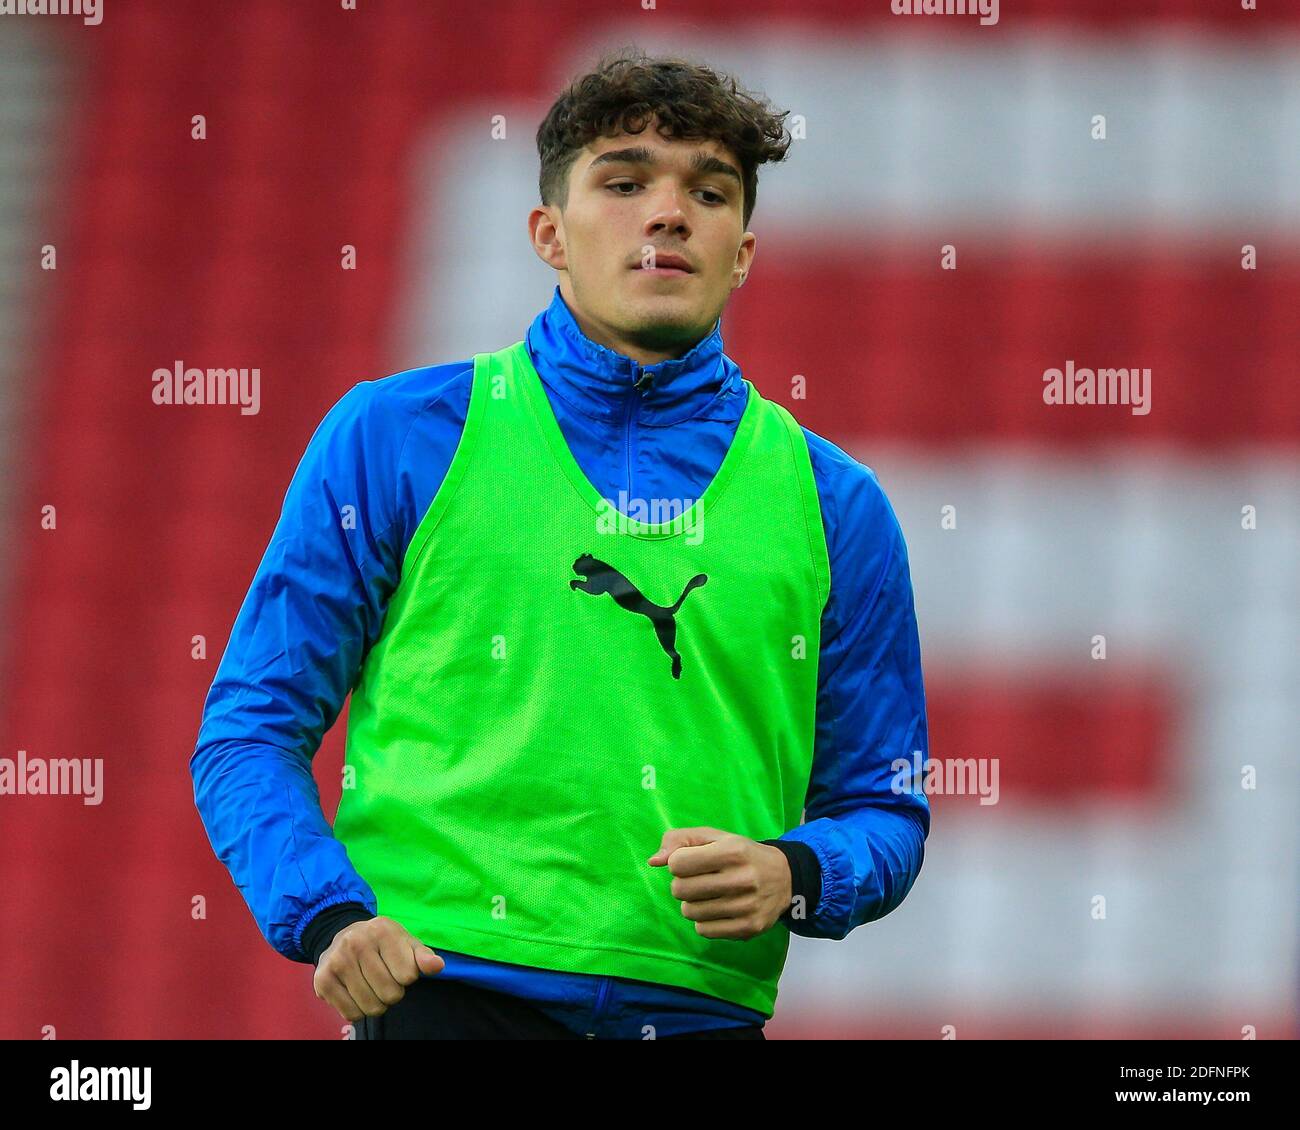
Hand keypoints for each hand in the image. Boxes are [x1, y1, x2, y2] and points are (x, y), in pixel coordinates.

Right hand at [312, 916, 444, 1022]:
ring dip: (376, 1003)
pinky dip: (358, 1010)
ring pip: (371, 1007)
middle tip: (383, 978)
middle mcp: (356, 943)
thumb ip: (423, 956)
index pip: (408, 975)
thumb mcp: (405, 942)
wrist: (342, 935)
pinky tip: (355, 992)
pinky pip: (351, 1014)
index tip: (397, 965)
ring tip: (370, 985)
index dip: (407, 976)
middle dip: (392, 992)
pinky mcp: (323, 980)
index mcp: (382, 930)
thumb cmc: (382, 943)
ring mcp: (337, 961)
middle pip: (390, 995)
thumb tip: (438, 966)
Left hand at [648, 826, 792, 939]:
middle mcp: (742, 879)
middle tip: (699, 880)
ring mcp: (746, 906)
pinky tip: (718, 909)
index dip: (678, 862)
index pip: (677, 864)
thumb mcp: (714, 837)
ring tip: (709, 894)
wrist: (784, 877)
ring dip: (692, 903)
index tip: (691, 862)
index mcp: (732, 851)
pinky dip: (704, 920)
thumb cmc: (741, 854)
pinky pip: (704, 930)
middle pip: (680, 890)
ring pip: (690, 912)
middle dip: (683, 884)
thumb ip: (679, 840)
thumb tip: (654, 861)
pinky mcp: (748, 928)